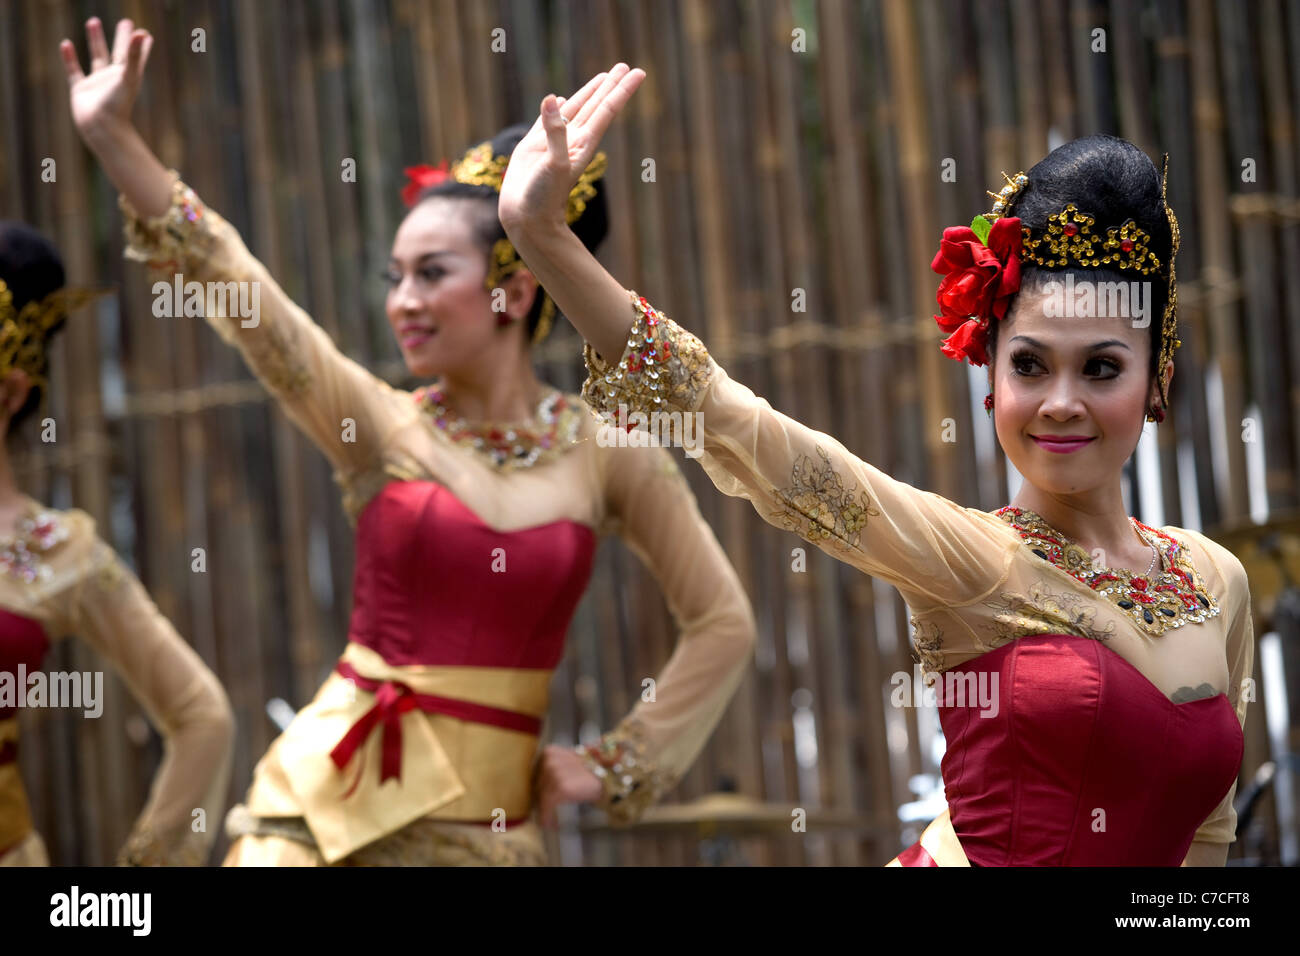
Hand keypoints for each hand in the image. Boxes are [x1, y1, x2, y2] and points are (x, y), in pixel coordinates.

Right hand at [60, 17, 152, 139]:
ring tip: (93, 21)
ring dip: (95, 40)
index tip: (145, 33)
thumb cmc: (118, 105)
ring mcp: (97, 83)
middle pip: (118, 52)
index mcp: (128, 76)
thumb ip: (135, 55)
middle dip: (121, 38)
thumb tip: (142, 32)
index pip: (135, 55)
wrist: (101, 128)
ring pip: (97, 57)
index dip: (141, 44)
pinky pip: (74, 70)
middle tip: (125, 22)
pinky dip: (70, 58)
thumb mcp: (128, 76)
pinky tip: (65, 43)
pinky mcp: (80, 89)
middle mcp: (113, 78)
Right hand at [498, 63, 644, 234]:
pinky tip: (559, 99)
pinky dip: (556, 108)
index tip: (637, 73)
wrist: (526, 219)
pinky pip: (548, 120)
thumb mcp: (554, 164)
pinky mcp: (534, 146)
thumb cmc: (543, 197)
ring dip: (589, 93)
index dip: (621, 90)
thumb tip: (553, 98)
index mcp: (583, 144)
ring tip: (603, 76)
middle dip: (610, 86)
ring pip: (575, 110)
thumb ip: (555, 132)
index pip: (606, 110)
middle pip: (596, 106)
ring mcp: (554, 142)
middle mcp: (572, 141)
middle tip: (625, 66)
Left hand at [533, 744, 602, 829]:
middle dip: (540, 801)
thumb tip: (536, 790)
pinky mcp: (560, 787)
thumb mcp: (567, 763)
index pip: (535, 775)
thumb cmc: (588, 773)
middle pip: (536, 785)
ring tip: (549, 821)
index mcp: (549, 751)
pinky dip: (547, 817)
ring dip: (544, 811)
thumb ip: (551, 771)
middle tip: (546, 814)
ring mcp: (555, 772)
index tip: (540, 802)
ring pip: (540, 797)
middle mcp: (549, 759)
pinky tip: (550, 825)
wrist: (609, 777)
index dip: (538, 790)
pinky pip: (547, 805)